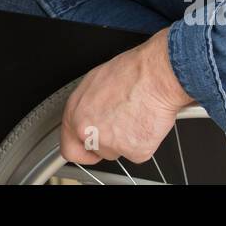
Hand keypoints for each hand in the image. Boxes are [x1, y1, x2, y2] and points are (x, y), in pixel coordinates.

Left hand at [59, 26, 195, 164]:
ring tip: (135, 115)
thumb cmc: (130, 72)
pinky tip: (145, 121)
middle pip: (96, 151)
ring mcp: (110, 144)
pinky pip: (139, 153)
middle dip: (109, 142)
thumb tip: (91, 115)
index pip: (69, 147)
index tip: (91, 148)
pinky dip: (145, 141)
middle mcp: (87, 131)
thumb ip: (88, 107)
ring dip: (127, 140)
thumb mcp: (95, 83)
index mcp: (75, 113)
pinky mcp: (134, 152)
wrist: (155, 75)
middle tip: (122, 124)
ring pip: (117, 152)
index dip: (83, 149)